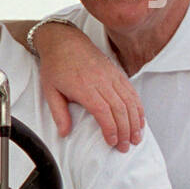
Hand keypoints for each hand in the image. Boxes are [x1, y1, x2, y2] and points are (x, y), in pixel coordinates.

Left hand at [33, 21, 143, 150]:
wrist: (64, 41)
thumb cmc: (55, 66)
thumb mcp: (50, 91)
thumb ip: (59, 113)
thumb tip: (64, 133)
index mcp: (84, 87)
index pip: (103, 111)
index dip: (111, 128)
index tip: (112, 142)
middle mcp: (101, 81)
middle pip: (120, 109)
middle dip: (125, 130)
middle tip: (125, 147)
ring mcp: (111, 76)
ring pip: (129, 101)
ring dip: (135, 121)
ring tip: (136, 138)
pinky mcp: (116, 72)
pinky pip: (131, 92)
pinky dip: (138, 107)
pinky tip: (140, 119)